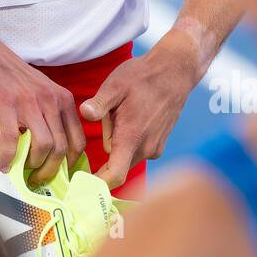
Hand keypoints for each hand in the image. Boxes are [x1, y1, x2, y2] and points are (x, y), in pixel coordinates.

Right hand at [0, 26, 85, 183]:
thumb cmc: (8, 74)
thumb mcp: (40, 89)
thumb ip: (49, 113)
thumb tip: (52, 147)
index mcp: (62, 99)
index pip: (78, 140)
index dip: (71, 163)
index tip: (59, 174)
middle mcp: (50, 101)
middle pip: (62, 148)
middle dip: (51, 170)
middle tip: (39, 179)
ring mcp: (29, 104)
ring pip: (44, 146)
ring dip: (34, 165)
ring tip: (24, 172)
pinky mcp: (7, 106)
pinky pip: (13, 141)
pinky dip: (9, 158)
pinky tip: (4, 166)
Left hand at [80, 34, 198, 187]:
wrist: (174, 71)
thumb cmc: (142, 76)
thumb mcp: (115, 85)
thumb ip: (99, 104)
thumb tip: (85, 113)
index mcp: (131, 137)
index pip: (114, 176)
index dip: (96, 184)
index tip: (81, 184)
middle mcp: (145, 149)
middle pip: (115, 164)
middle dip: (106, 146)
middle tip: (110, 117)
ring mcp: (155, 149)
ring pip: (125, 156)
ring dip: (118, 142)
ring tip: (124, 113)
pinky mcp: (159, 146)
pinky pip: (136, 150)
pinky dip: (130, 139)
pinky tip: (135, 116)